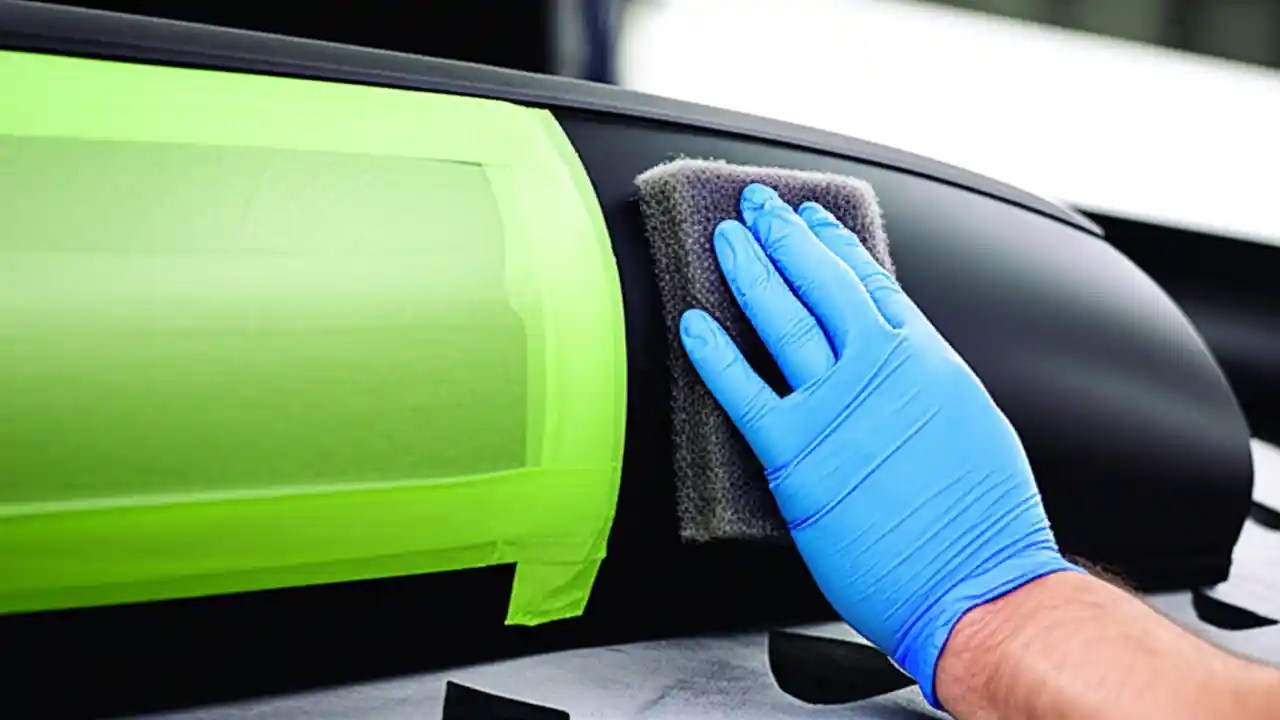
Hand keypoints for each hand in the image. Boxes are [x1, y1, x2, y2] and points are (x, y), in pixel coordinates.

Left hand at [679, 183, 1078, 704]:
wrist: (980, 586)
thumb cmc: (983, 525)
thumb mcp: (971, 424)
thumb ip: (925, 385)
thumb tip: (899, 366)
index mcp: (926, 362)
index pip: (871, 285)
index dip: (835, 247)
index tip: (813, 221)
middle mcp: (882, 370)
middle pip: (822, 286)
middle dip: (786, 238)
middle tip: (757, 205)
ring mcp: (836, 409)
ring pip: (784, 320)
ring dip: (751, 272)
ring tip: (726, 237)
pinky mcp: (797, 456)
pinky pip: (743, 393)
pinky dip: (715, 355)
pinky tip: (692, 323)